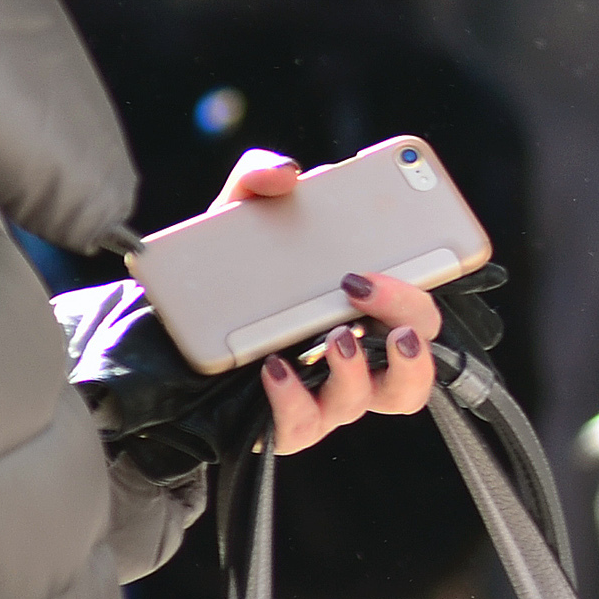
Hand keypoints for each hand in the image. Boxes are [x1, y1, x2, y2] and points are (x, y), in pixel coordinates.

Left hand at [212, 150, 444, 454]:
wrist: (164, 334)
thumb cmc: (224, 279)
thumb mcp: (238, 221)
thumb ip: (258, 180)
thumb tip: (287, 174)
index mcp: (364, 311)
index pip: (423, 310)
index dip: (433, 291)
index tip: (431, 255)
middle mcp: (358, 356)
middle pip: (416, 356)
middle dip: (406, 317)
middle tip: (367, 285)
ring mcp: (325, 394)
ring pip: (373, 398)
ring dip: (360, 368)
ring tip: (334, 336)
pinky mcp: (285, 424)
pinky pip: (303, 425)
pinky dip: (294, 397)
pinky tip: (274, 367)